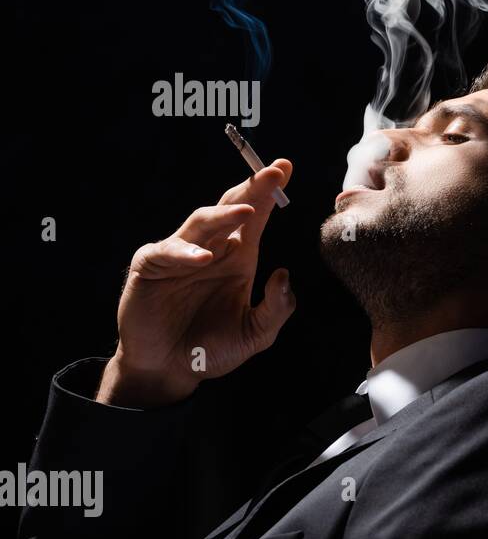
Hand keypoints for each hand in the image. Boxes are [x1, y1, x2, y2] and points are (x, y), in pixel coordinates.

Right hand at [96, 159, 295, 407]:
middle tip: (272, 173)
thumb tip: (284, 275)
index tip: (285, 168)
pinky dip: (185, 253)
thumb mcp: (255, 334)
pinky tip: (204, 257)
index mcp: (238, 257)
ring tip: (247, 211)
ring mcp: (179, 254)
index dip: (268, 191)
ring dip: (223, 215)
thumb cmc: (213, 348)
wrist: (171, 370)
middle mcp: (211, 249)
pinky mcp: (150, 266)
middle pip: (230, 209)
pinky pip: (167, 252)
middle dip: (251, 189)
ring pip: (200, 223)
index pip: (255, 217)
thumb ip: (276, 309)